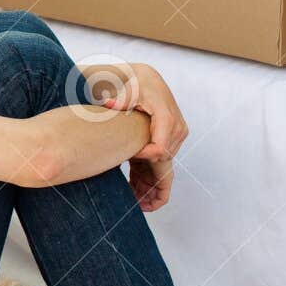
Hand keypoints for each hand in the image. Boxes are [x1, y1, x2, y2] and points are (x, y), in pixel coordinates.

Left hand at [99, 62, 186, 210]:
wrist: (144, 78)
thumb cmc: (134, 83)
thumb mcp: (126, 89)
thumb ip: (120, 100)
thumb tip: (110, 103)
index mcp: (167, 119)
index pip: (159, 150)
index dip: (144, 161)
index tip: (126, 166)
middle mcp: (175, 130)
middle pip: (163, 164)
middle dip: (150, 185)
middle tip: (134, 204)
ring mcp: (174, 137)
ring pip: (164, 169)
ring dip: (150, 187)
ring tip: (136, 207)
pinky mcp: (167, 142)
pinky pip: (162, 166)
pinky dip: (150, 181)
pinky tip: (139, 198)